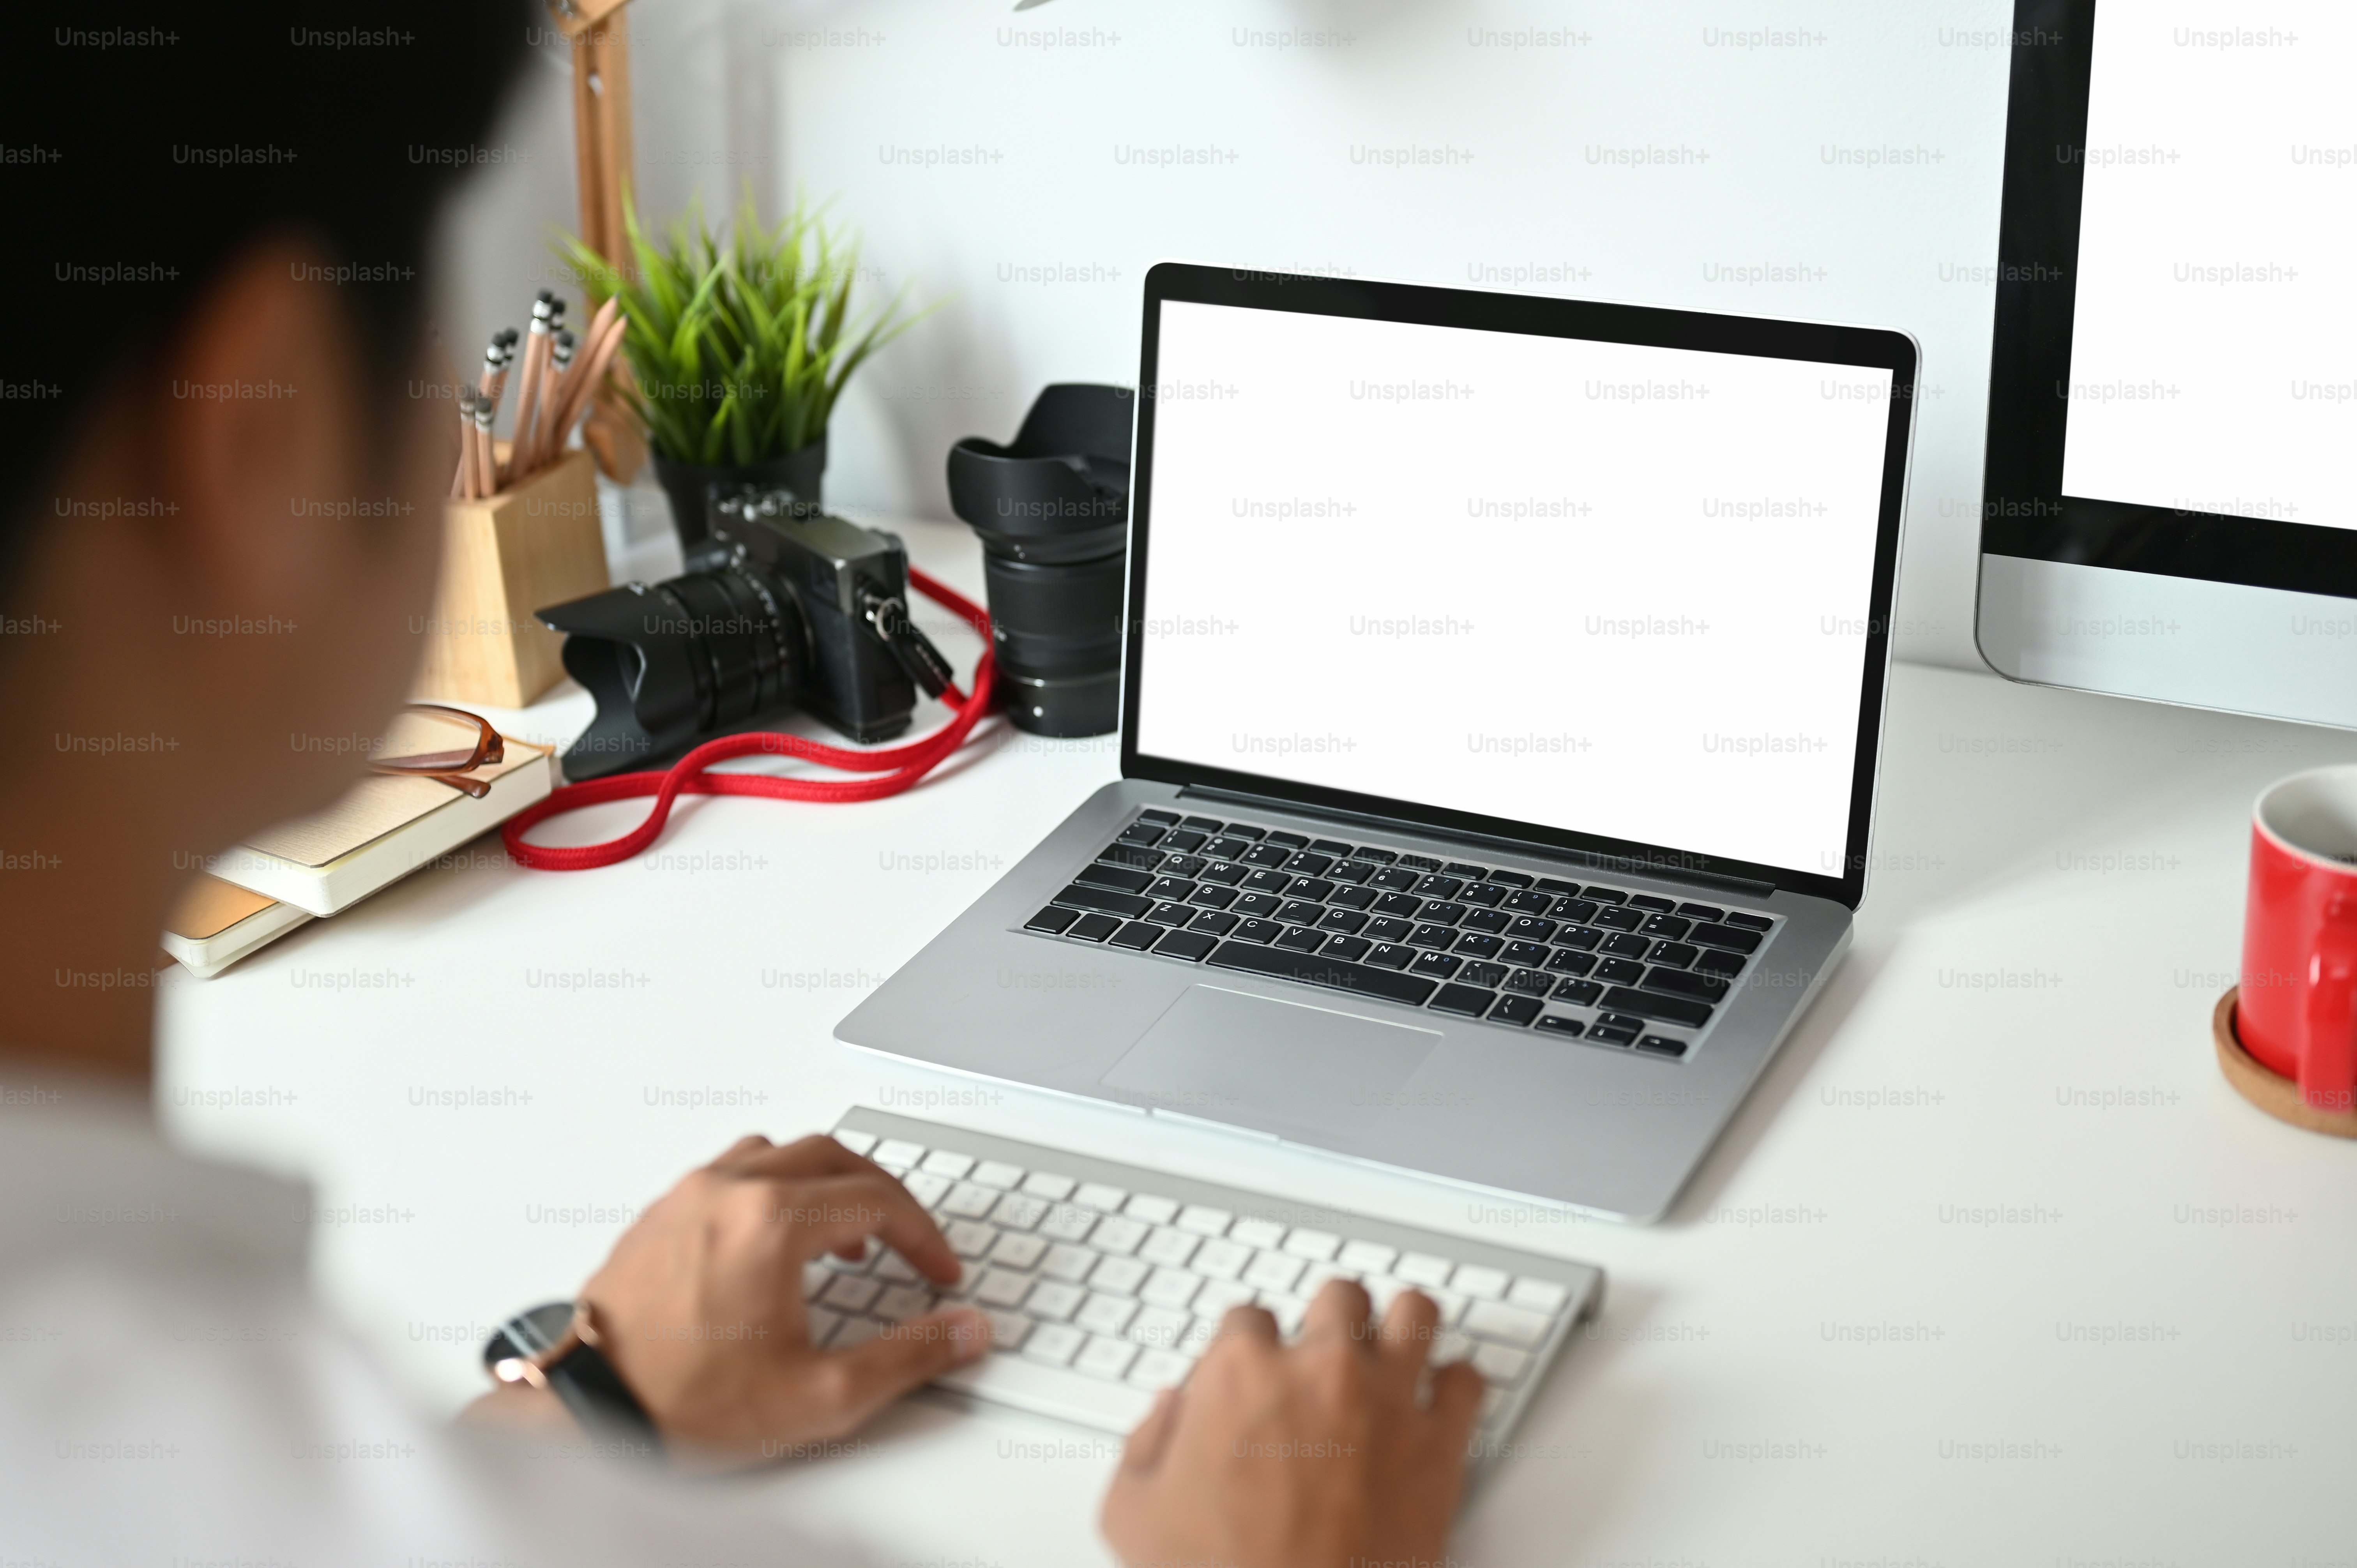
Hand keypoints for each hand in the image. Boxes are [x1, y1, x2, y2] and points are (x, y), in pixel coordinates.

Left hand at [575, 1133, 988, 1459]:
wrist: (590, 1419)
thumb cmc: (683, 1404)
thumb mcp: (821, 1396)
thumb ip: (908, 1357)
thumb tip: (964, 1331)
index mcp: (770, 1221)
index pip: (876, 1200)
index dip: (923, 1237)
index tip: (939, 1273)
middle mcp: (725, 1191)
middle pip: (830, 1157)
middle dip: (883, 1197)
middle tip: (909, 1243)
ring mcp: (684, 1199)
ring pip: (776, 1154)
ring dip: (823, 1185)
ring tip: (846, 1239)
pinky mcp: (656, 1218)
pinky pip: (728, 1173)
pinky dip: (771, 1190)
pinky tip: (775, 1246)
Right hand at [1101, 1280, 1484, 1567]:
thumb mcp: (1133, 1514)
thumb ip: (1144, 1444)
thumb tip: (1168, 1409)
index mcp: (1241, 1376)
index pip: (1248, 1316)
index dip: (1248, 1344)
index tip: (1254, 1366)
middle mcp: (1319, 1372)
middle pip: (1339, 1297)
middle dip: (1330, 1319)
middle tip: (1325, 1350)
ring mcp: (1388, 1403)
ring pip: (1415, 1313)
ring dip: (1403, 1326)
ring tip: (1394, 1347)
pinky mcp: (1440, 1448)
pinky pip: (1468, 1382)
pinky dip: (1456, 1385)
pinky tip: (1439, 1400)